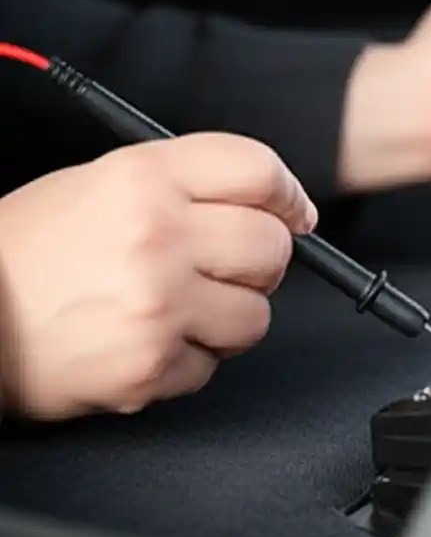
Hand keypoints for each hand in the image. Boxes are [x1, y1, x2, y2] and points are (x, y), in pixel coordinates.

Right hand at [0, 134, 316, 420]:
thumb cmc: (29, 251)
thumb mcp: (98, 185)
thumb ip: (185, 186)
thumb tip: (275, 205)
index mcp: (144, 179)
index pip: (257, 170)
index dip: (287, 194)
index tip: (295, 213)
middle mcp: (157, 236)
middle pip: (272, 246)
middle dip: (261, 261)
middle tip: (226, 269)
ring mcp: (157, 304)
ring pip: (256, 315)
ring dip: (228, 317)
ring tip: (175, 309)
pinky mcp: (152, 366)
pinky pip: (213, 365)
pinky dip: (188, 359)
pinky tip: (144, 341)